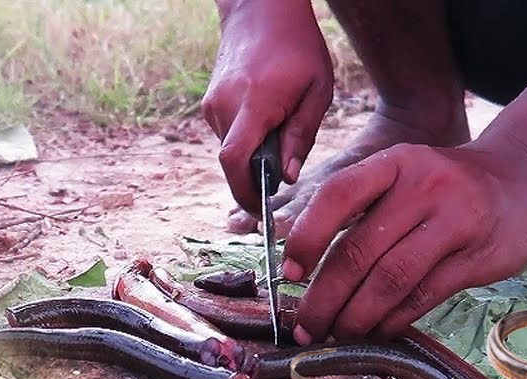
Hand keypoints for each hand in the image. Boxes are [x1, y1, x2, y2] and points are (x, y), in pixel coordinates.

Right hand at [202, 0, 332, 214]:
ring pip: (230, 150)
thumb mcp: (317, 91)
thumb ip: (301, 136)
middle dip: (254, 177)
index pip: (235, 161)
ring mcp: (212, 105)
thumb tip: (287, 178)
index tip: (261, 210)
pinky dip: (245, 140)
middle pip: (232, 163)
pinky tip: (266, 120)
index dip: (245, 193)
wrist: (260, 11)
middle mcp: (224, 106)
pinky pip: (227, 135)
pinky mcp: (209, 104)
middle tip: (281, 173)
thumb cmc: (298, 48)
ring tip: (279, 131)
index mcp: (255, 103)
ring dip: (252, 155)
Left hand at [281, 143, 526, 342]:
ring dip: (355, 317)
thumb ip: (357, 211)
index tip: (289, 274)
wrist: (521, 181)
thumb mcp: (399, 177)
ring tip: (335, 335)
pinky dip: (391, 321)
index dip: (307, 237)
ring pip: (390, 281)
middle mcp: (424, 188)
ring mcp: (454, 222)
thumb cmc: (440, 186)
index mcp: (394, 164)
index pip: (338, 195)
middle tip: (306, 327)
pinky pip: (422, 298)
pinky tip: (373, 333)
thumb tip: (301, 268)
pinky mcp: (476, 258)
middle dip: (325, 297)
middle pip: (359, 251)